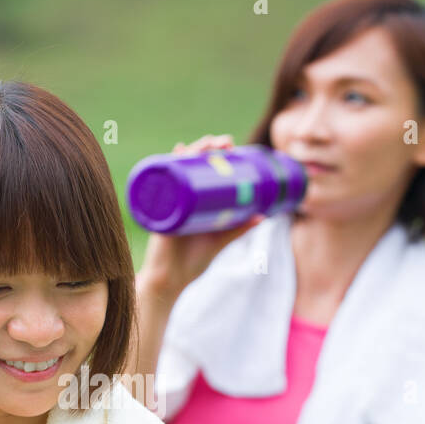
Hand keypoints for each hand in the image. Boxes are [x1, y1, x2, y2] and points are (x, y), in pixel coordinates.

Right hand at [139, 134, 263, 299]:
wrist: (170, 280)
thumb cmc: (193, 262)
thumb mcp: (220, 241)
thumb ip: (239, 228)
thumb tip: (263, 216)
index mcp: (196, 201)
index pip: (205, 171)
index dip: (217, 155)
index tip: (232, 146)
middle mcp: (182, 197)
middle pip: (192, 164)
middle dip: (207, 148)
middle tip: (224, 142)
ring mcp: (170, 201)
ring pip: (179, 168)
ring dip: (191, 152)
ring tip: (205, 145)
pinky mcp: (161, 210)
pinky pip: (162, 184)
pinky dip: (168, 167)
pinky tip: (176, 154)